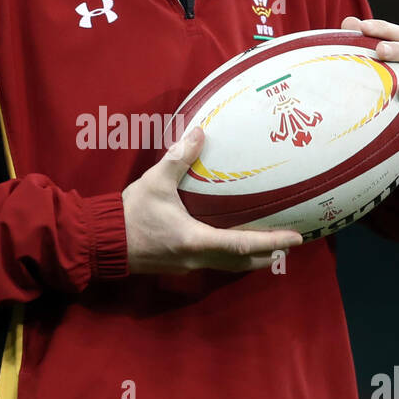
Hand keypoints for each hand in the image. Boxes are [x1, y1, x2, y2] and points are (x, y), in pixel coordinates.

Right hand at [122, 127, 304, 273]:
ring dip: (250, 258)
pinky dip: (230, 256)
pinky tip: (232, 244)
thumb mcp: (155, 182)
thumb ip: (178, 158)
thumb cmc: (130, 214)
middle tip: (289, 245)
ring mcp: (188, 265)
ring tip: (268, 246)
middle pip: (242, 262)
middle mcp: (197, 258)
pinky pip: (214, 263)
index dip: (272, 242)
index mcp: (196, 240)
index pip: (242, 245)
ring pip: (228, 266)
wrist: (102, 241)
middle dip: (268, 254)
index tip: (296, 239)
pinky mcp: (179, 264)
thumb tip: (200, 132)